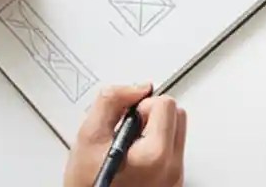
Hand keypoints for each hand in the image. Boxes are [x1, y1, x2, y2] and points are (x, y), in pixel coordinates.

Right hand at [65, 84, 187, 186]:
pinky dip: (158, 146)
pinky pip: (175, 150)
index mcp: (154, 155)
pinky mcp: (175, 182)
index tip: (127, 118)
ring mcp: (175, 177)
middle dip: (152, 115)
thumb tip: (137, 88)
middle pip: (178, 114)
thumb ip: (111, 101)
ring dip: (156, 129)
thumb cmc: (87, 184)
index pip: (166, 103)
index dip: (141, 105)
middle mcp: (172, 167)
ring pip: (178, 131)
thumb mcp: (89, 136)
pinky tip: (136, 156)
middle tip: (128, 130)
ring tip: (130, 145)